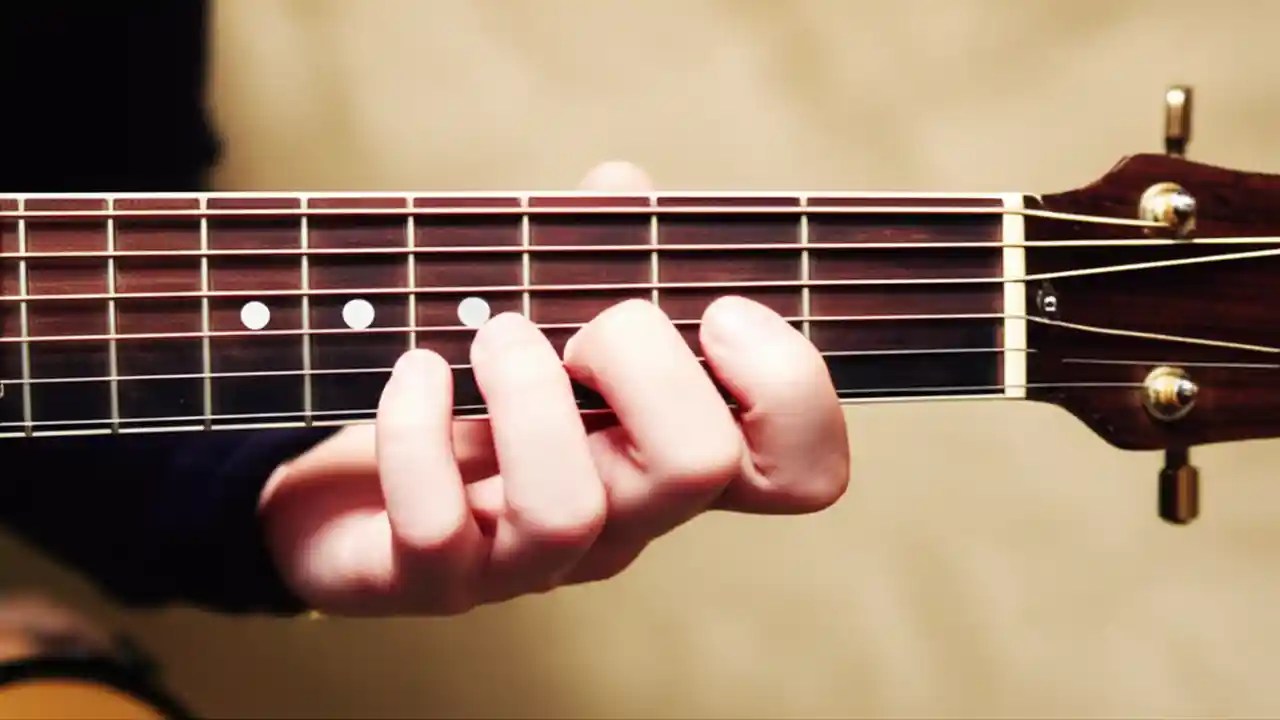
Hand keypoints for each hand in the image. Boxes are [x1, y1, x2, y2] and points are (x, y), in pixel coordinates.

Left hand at [257, 162, 850, 615]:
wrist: (351, 486)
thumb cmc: (470, 390)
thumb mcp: (542, 302)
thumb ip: (594, 246)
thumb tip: (621, 186)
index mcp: (670, 454)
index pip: (802, 475)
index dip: (790, 391)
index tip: (720, 313)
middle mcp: (622, 520)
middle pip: (700, 467)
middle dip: (641, 356)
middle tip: (579, 325)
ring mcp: (528, 562)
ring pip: (567, 508)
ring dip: (526, 392)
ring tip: (492, 337)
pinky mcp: (430, 579)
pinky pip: (435, 525)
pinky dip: (418, 430)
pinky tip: (414, 372)